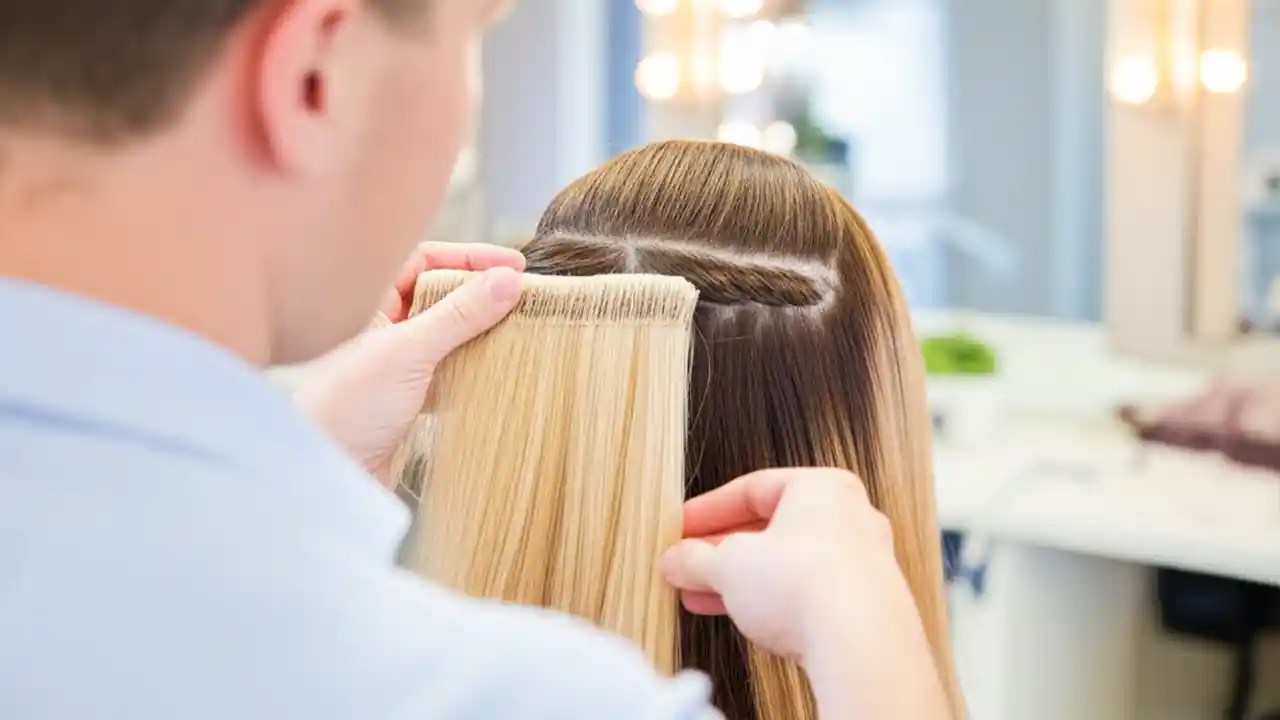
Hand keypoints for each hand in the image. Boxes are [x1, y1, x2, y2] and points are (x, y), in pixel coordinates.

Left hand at [294, 242, 523, 483]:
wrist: (326, 474)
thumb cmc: (347, 407)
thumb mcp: (409, 352)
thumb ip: (459, 314)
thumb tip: (507, 281)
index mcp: (371, 301)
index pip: (426, 259)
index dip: (470, 258)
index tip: (514, 265)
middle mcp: (383, 326)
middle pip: (442, 294)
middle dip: (482, 293)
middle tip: (524, 297)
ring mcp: (397, 362)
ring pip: (449, 333)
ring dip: (482, 331)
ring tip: (520, 330)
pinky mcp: (409, 396)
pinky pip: (450, 369)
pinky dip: (474, 365)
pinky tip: (497, 369)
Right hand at [661, 468, 951, 718]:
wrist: (860, 646)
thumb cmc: (802, 585)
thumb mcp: (729, 566)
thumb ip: (696, 558)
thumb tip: (676, 560)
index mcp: (822, 488)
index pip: (754, 488)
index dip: (710, 509)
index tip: (682, 527)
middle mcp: (851, 518)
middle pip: (772, 529)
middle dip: (723, 551)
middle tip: (689, 565)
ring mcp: (865, 563)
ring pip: (790, 565)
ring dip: (743, 581)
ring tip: (703, 597)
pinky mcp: (869, 605)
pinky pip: (811, 594)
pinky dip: (776, 603)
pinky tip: (745, 619)